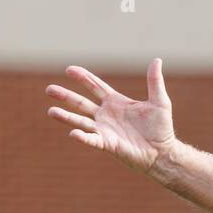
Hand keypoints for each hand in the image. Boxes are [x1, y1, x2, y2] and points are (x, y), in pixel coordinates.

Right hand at [46, 59, 176, 174]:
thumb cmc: (162, 129)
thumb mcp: (159, 102)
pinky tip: (73, 133)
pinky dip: (82, 137)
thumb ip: (155, 82)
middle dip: (65, 96)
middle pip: (81, 103)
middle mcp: (106, 115)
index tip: (69, 69)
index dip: (83, 78)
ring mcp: (104, 129)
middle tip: (49, 89)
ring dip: (66, 116)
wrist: (163, 153)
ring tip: (51, 111)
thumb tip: (157, 60)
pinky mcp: (107, 144)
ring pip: (80, 121)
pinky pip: (91, 139)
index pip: (95, 86)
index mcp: (116, 102)